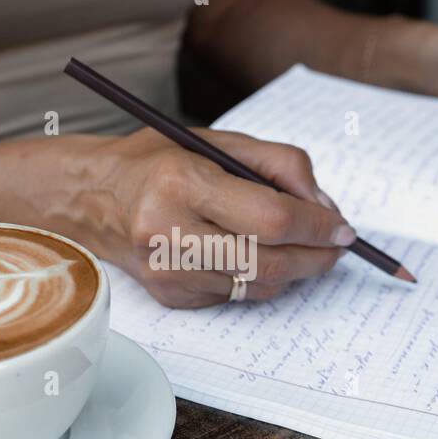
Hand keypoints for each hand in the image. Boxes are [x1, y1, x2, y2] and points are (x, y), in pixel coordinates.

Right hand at [76, 128, 351, 306]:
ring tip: (298, 246)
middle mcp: (169, 232)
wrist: (94, 198)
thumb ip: (280, 166)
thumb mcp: (220, 141)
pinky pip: (235, 295)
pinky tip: (246, 252)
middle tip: (336, 246)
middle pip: (269, 262)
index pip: (271, 218)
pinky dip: (256, 276)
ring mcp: (167, 271)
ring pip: (257, 285)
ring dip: (292, 269)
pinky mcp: (170, 296)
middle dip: (316, 257)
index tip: (343, 228)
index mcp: (182, 182)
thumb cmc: (160, 161)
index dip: (318, 227)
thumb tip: (325, 209)